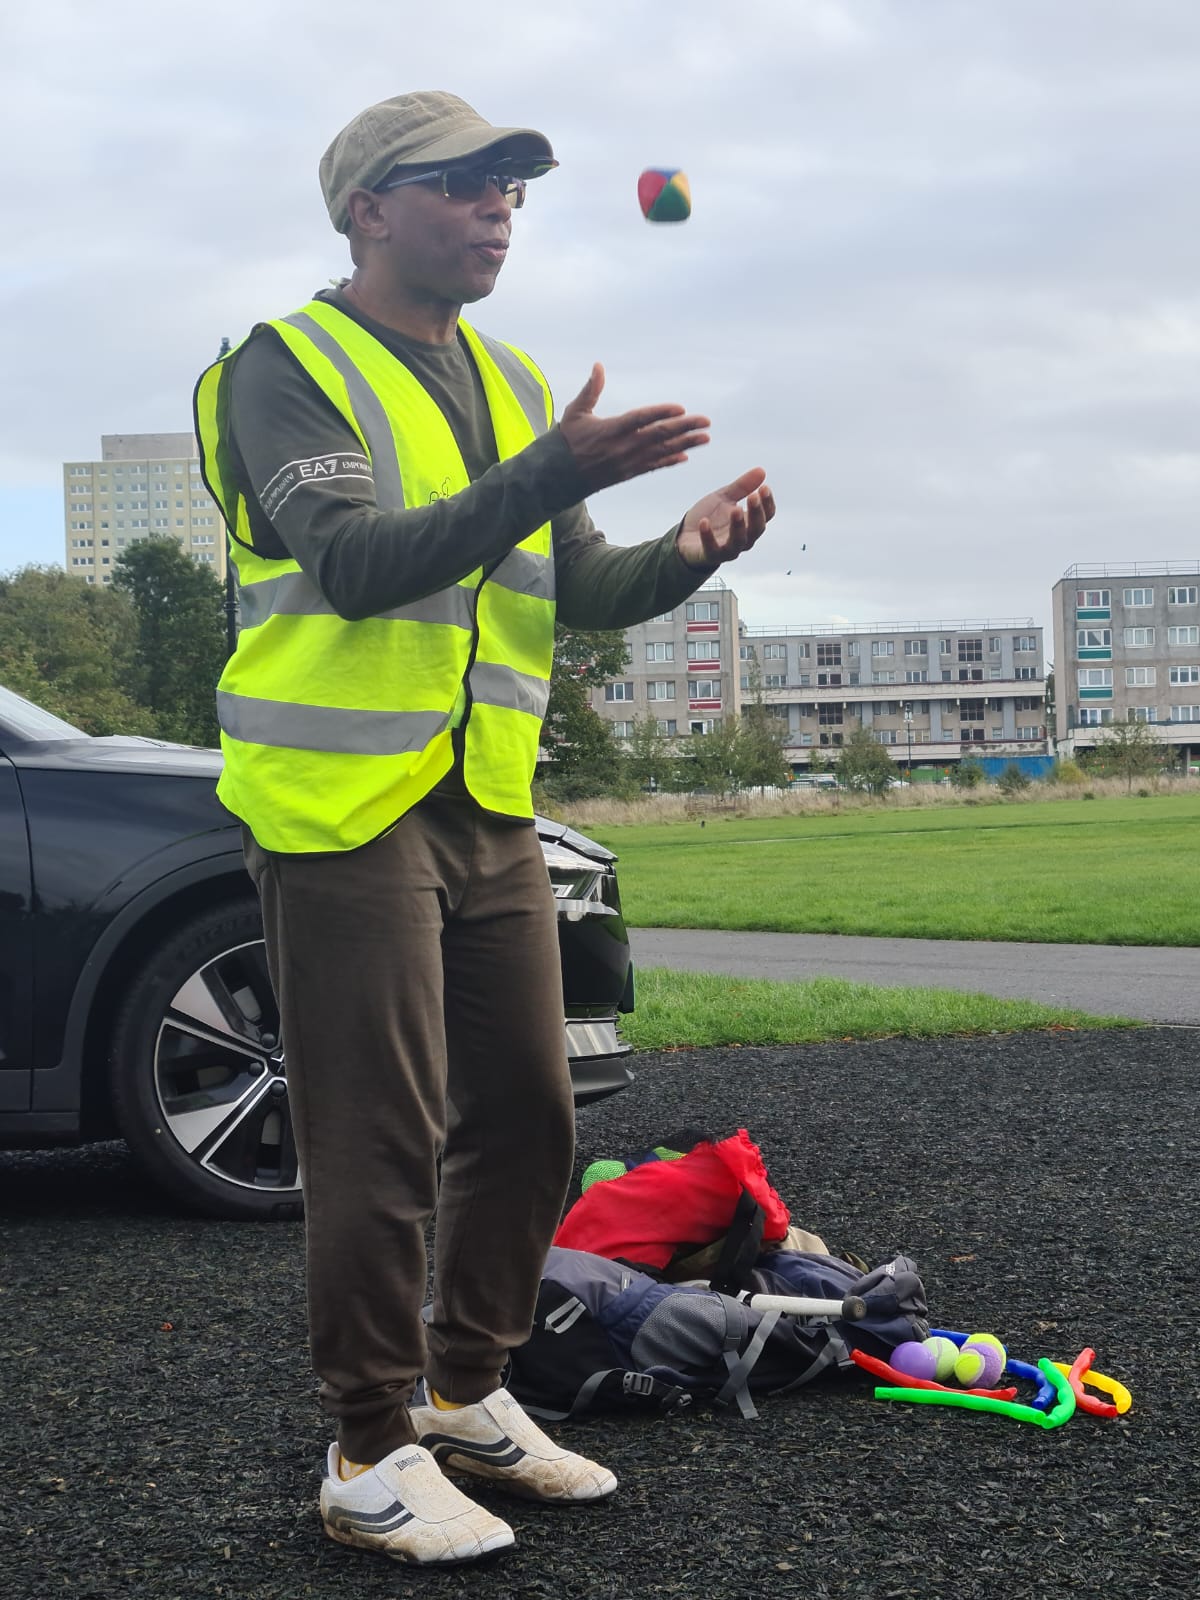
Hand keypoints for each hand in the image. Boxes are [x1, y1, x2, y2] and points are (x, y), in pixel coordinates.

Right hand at [559, 363, 710, 493]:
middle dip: (684, 428)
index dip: (661, 414)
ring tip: (705, 438)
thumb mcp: (576, 411)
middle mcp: (622, 448)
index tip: (681, 409)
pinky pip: (653, 466)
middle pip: (658, 436)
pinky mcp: (628, 474)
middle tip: (706, 422)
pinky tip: (685, 456)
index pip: (640, 420)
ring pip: (661, 452)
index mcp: (610, 430)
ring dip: (685, 445)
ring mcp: (627, 463)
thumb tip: (598, 365)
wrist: (559, 477)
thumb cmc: (566, 440)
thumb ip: (591, 389)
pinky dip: (669, 461)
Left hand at [676, 468, 774, 569]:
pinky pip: (712, 549)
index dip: (767, 503)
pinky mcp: (710, 556)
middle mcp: (743, 539)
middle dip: (756, 513)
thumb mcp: (724, 498)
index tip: (764, 487)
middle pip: (756, 529)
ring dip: (738, 526)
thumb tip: (761, 470)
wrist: (685, 536)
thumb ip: (741, 487)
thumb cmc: (710, 517)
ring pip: (738, 541)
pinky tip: (704, 522)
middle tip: (753, 496)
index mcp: (749, 523)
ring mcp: (727, 549)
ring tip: (735, 510)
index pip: (766, 515)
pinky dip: (708, 536)